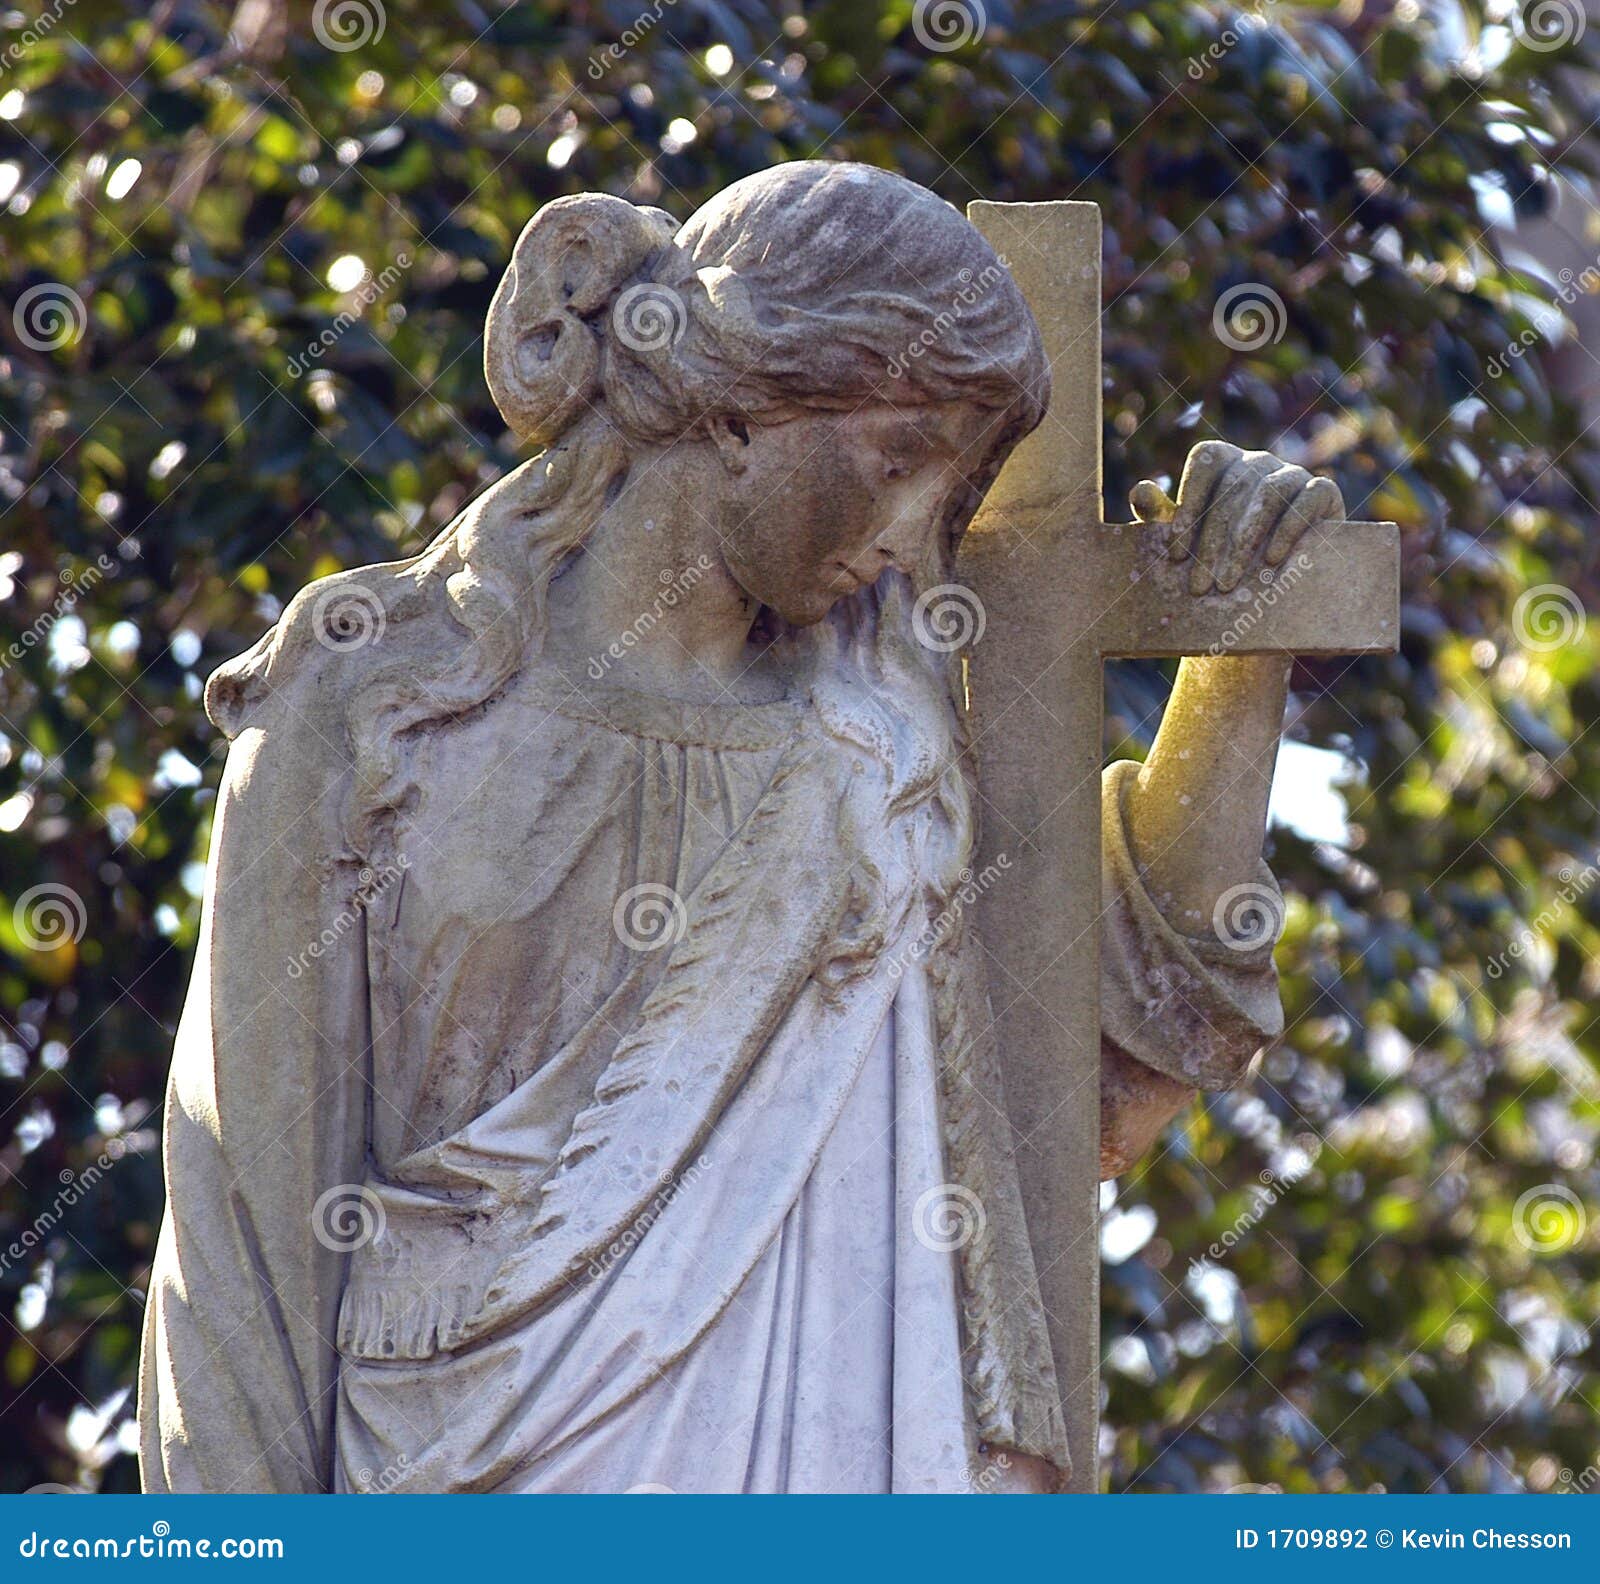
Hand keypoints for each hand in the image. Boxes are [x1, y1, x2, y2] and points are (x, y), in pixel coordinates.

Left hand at [1130, 440, 1344, 594]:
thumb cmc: (1224, 553)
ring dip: (1245, 541)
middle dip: (1211, 542)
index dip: (1188, 503)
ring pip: (1268, 493)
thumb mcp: (1190, 537)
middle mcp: (1257, 462)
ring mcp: (1292, 473)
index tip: (1175, 553)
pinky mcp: (1323, 492)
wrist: (1280, 577)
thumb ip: (1163, 516)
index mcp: (1224, 464)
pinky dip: (1289, 530)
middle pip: (1232, 487)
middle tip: (1199, 586)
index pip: (1205, 461)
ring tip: (1229, 582)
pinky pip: (1307, 499)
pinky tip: (1271, 562)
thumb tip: (1139, 491)